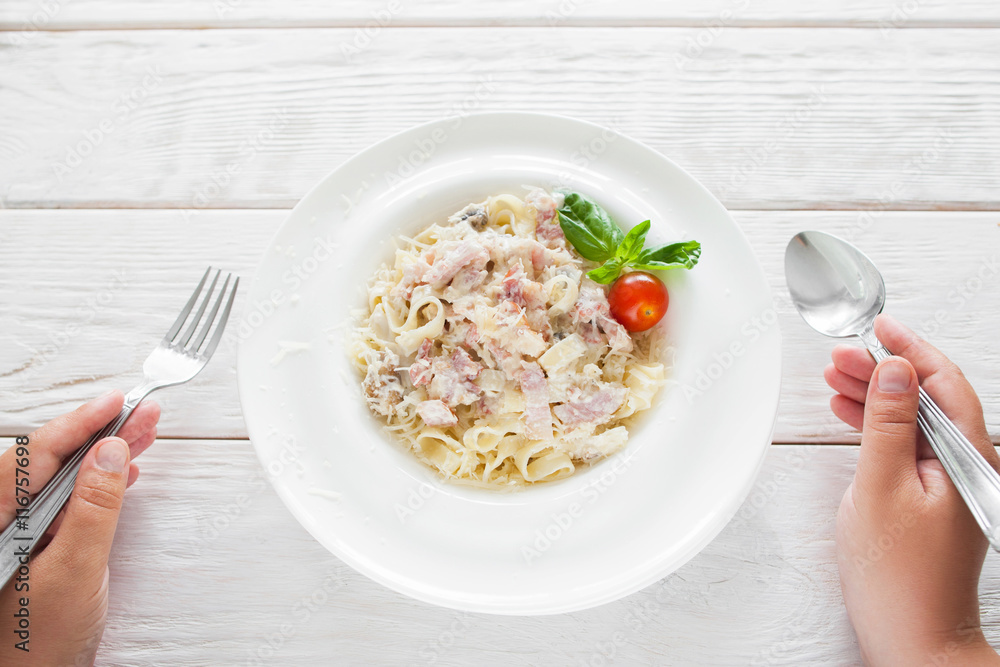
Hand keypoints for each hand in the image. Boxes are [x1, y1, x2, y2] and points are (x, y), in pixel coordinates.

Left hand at [0, 390, 158, 665]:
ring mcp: (21, 535)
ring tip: (144, 431)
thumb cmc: (36, 647)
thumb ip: (93, 508)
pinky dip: (100, 482)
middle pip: (52, 461)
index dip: (80, 422)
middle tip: (140, 411)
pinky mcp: (41, 548)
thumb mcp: (73, 571)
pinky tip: (124, 471)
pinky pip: (69, 500)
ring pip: (64, 478)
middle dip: (100, 432)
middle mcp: (3, 522)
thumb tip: (109, 454)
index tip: (116, 402)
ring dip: (106, 454)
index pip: (37, 455)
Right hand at [825, 313, 999, 665]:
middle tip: (841, 356)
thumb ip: (888, 423)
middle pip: (927, 400)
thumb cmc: (898, 574)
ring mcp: (948, 484)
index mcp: (965, 459)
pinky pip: (906, 447)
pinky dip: (876, 428)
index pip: (944, 385)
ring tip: (835, 380)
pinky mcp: (929, 500)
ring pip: (913, 422)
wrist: (914, 638)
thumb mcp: (881, 486)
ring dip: (875, 397)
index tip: (882, 327)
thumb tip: (895, 370)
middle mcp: (965, 466)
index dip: (913, 350)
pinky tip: (849, 417)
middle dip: (884, 371)